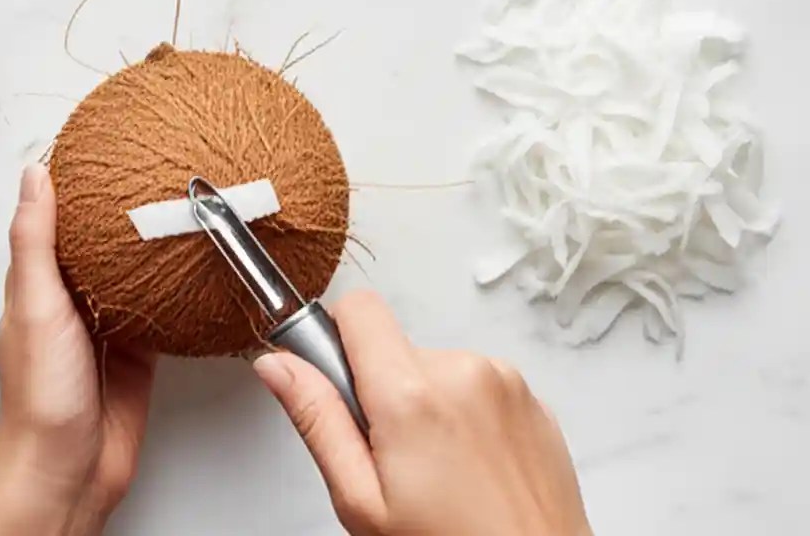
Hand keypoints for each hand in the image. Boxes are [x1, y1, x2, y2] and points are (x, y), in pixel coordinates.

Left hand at [0, 164, 157, 535]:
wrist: (71, 470)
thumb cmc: (40, 399)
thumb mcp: (35, 307)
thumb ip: (36, 243)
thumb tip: (35, 175)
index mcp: (36, 284)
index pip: (52, 216)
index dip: (72, 178)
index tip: (99, 139)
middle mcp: (71, 301)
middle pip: (98, 240)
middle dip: (121, 205)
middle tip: (156, 162)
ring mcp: (107, 327)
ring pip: (133, 272)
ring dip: (152, 243)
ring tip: (183, 200)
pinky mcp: (138, 353)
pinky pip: (162, 310)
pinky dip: (177, 287)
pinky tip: (198, 265)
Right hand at [253, 290, 590, 535]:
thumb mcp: (362, 501)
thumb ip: (317, 420)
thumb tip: (278, 366)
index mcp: (412, 394)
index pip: (357, 307)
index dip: (334, 339)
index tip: (335, 382)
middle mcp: (463, 372)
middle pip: (394, 347)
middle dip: (380, 390)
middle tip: (388, 459)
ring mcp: (503, 383)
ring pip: (435, 368)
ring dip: (425, 406)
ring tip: (435, 471)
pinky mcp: (531, 398)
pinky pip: (475, 387)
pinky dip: (464, 417)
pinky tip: (468, 469)